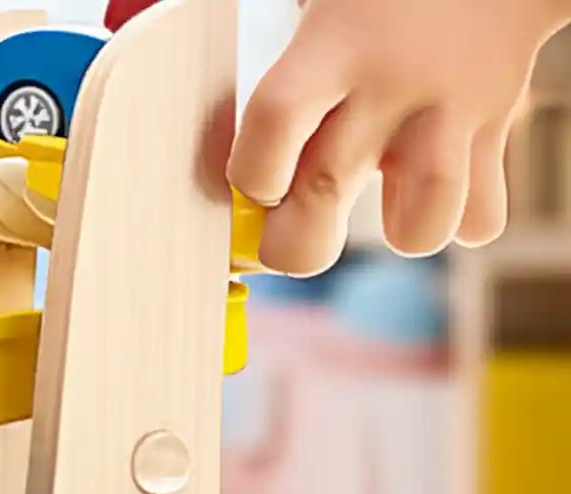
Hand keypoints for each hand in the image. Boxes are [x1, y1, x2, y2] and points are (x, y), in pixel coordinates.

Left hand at [228, 0, 570, 275]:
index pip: (274, 121)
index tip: (253, 183)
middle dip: (294, 242)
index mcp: (334, 44)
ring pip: (421, 225)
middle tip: (292, 230)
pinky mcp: (497, 131)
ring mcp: (450, 112)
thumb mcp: (320, 12)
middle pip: (323, 194)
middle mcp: (391, 83)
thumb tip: (225, 166)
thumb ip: (286, 79)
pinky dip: (458, 222)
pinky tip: (436, 190)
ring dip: (397, 232)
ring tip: (390, 207)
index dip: (252, 173)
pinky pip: (479, 219)